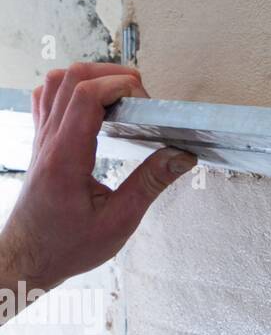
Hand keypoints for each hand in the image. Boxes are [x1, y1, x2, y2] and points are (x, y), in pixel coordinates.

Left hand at [1, 63, 195, 292]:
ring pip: (55, 83)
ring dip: (90, 78)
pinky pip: (47, 99)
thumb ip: (150, 184)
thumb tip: (181, 156)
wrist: (26, 260)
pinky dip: (71, 90)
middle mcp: (48, 142)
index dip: (120, 85)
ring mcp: (41, 140)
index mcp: (66, 158)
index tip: (145, 102)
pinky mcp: (41, 144)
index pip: (85, 96)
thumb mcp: (118, 222)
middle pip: (70, 78)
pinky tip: (94, 107)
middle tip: (138, 95)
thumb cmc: (65, 246)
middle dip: (110, 75)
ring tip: (120, 96)